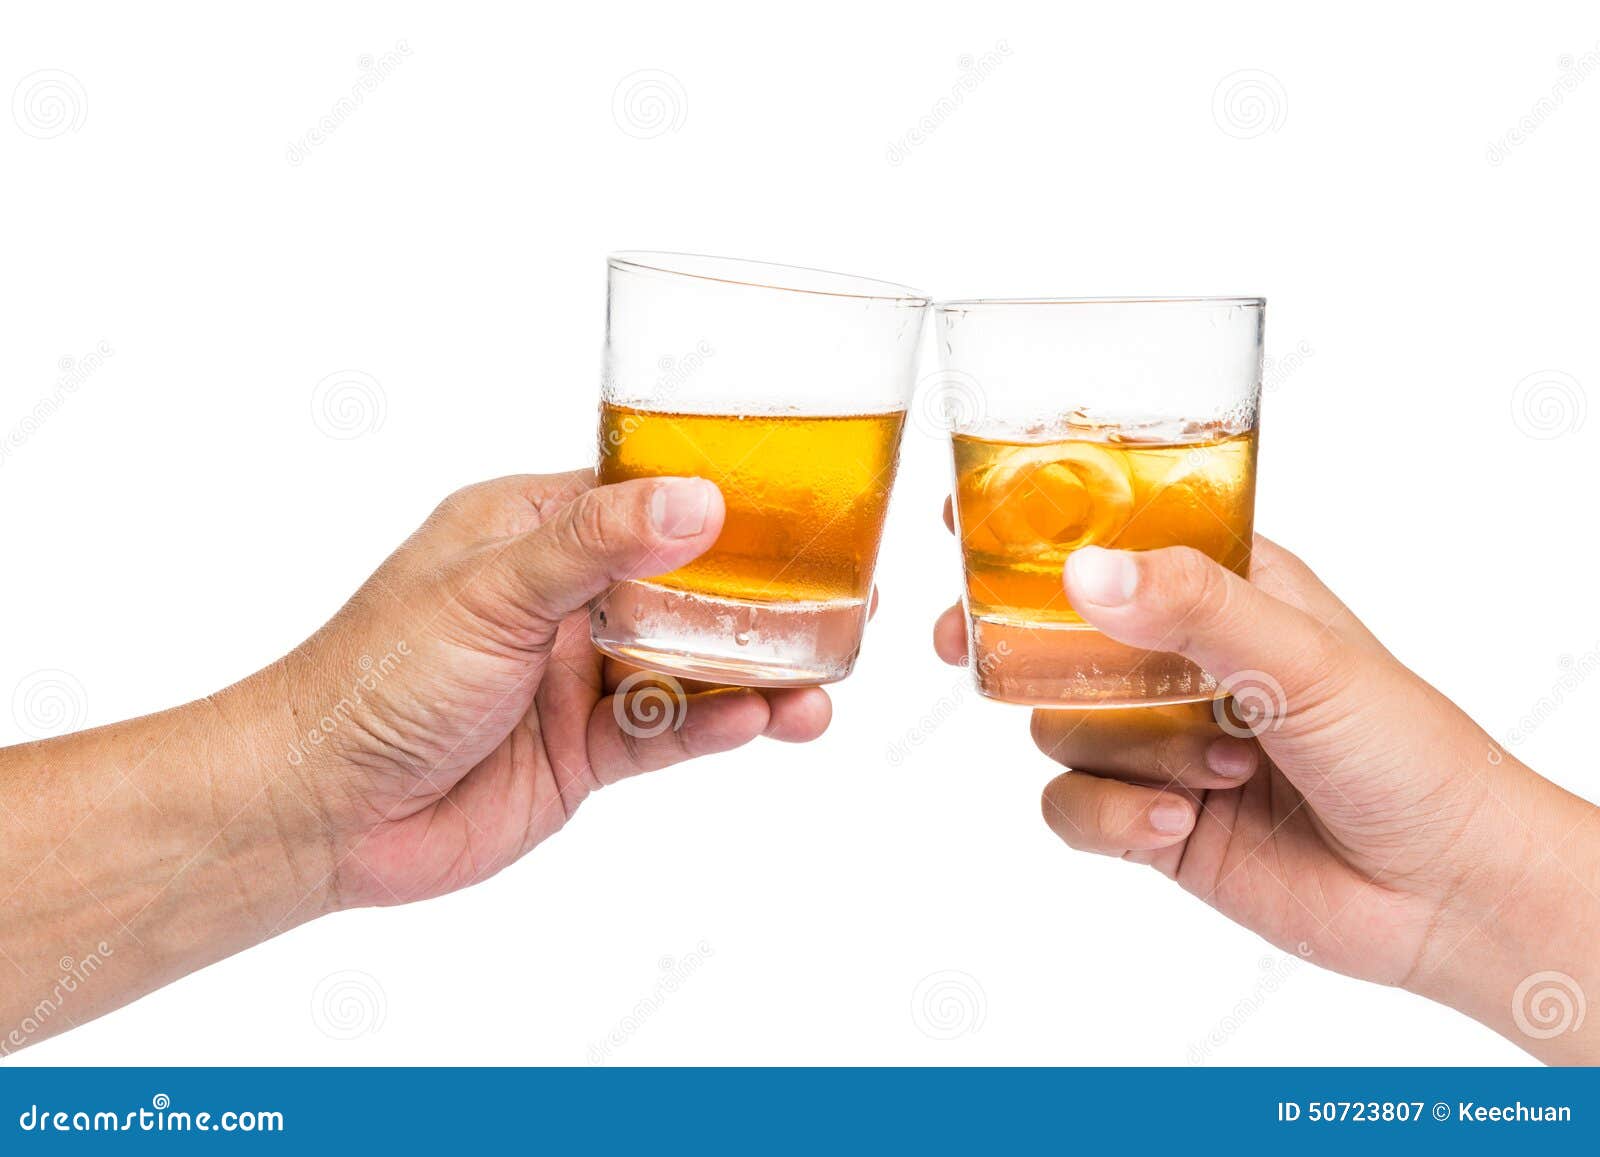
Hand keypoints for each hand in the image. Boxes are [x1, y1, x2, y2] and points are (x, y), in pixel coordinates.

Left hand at [275, 471, 830, 908]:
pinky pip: (668, 734)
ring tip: (824, 683)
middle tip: (852, 594)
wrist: (320, 809)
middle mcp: (564, 599)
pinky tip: (762, 722)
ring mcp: (577, 677)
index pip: (645, 498)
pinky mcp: (584, 751)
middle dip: (764, 594)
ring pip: (691, 665)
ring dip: (758, 673)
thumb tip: (699, 499)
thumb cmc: (376, 675)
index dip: (724, 498)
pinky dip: (716, 728)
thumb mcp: (489, 589)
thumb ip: (598, 546)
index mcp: (532, 532)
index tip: (807, 501)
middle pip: (687, 585)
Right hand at [933, 508, 1599, 1061]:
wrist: (1443, 892)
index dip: (1039, 527)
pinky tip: (1179, 825)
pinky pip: (1073, 807)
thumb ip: (1193, 609)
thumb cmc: (1404, 749)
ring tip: (1218, 771)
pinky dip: (1113, 818)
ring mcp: (1161, 740)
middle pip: (1056, 631)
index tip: (963, 517)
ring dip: (1125, 752)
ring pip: (1059, 726)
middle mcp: (1182, 658)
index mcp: (1225, 588)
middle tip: (961, 640)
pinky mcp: (1152, 817)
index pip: (1116, 536)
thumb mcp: (1304, 657)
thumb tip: (1083, 575)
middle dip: (1009, 639)